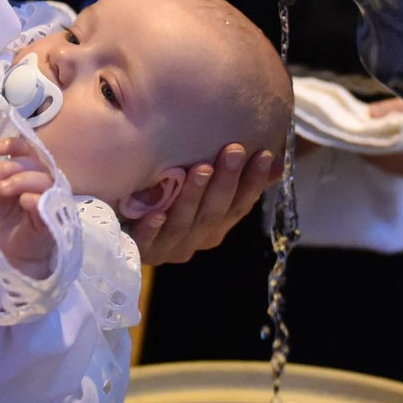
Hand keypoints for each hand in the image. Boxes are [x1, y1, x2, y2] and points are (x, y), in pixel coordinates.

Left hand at [0, 135, 54, 278]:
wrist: (2, 255)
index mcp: (28, 173)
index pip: (29, 151)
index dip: (15, 145)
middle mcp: (44, 183)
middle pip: (36, 164)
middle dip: (13, 166)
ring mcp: (51, 202)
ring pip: (45, 181)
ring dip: (22, 180)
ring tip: (3, 190)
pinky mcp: (53, 221)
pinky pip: (50, 205)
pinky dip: (37, 199)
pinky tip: (24, 201)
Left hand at [130, 143, 278, 265]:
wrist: (123, 225)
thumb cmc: (169, 200)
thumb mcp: (205, 188)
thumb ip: (238, 178)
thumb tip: (279, 160)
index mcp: (216, 227)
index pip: (241, 205)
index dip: (254, 182)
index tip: (263, 154)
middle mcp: (196, 241)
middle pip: (214, 213)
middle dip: (225, 182)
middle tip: (233, 150)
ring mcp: (168, 248)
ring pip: (184, 224)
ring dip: (192, 197)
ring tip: (200, 169)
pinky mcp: (140, 252)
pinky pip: (147, 243)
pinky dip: (152, 230)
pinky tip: (156, 214)